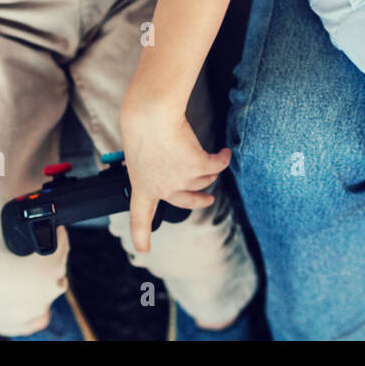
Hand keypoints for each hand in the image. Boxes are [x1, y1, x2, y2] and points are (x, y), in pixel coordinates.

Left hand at [119, 102, 229, 253]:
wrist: (151, 115)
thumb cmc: (141, 127)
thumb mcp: (139, 154)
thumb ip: (152, 167)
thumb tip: (171, 167)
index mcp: (142, 187)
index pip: (139, 219)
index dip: (142, 236)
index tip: (144, 250)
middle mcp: (163, 189)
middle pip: (187, 201)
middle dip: (200, 201)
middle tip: (207, 199)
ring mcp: (182, 180)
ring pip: (204, 178)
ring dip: (209, 167)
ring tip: (211, 155)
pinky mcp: (198, 166)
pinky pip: (218, 164)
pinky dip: (223, 157)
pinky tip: (225, 152)